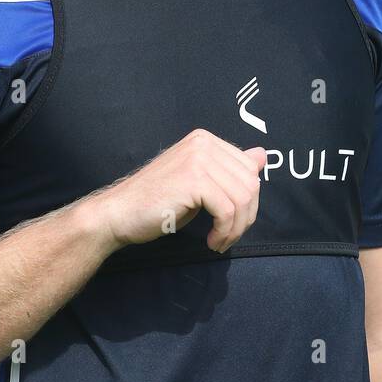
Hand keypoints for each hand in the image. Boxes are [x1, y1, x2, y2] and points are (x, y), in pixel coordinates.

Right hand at [92, 129, 266, 252]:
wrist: (119, 213)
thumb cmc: (156, 202)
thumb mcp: (199, 183)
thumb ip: (229, 169)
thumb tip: (262, 155)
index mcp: (205, 140)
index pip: (249, 169)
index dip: (248, 202)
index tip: (232, 223)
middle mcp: (203, 143)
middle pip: (250, 183)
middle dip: (245, 217)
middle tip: (227, 237)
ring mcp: (198, 158)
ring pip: (242, 198)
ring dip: (235, 228)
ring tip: (219, 241)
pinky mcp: (193, 179)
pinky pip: (227, 210)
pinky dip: (225, 231)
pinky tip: (211, 241)